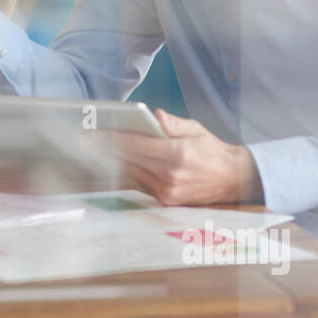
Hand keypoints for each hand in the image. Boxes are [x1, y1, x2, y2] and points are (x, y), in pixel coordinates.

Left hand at [90, 109, 263, 205]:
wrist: (233, 179)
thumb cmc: (212, 151)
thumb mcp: (196, 130)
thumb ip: (173, 124)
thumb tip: (155, 116)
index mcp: (177, 154)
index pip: (135, 145)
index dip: (110, 139)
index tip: (91, 136)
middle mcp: (170, 175)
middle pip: (128, 160)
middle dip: (105, 151)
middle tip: (84, 143)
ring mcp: (167, 191)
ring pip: (131, 174)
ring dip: (113, 163)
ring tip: (95, 152)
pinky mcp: (166, 201)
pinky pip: (139, 185)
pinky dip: (127, 174)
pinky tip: (115, 165)